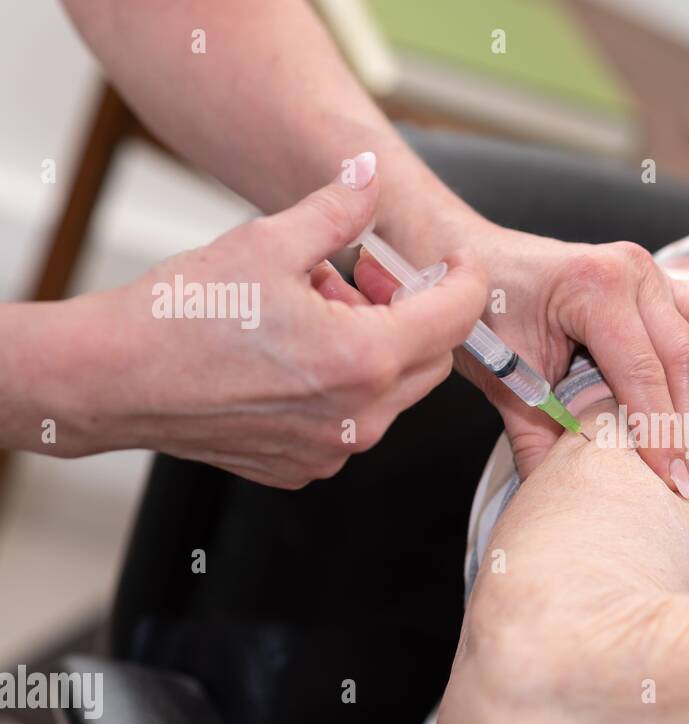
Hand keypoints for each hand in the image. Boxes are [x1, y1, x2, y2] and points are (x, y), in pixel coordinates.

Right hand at [61, 154, 485, 487]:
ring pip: (394, 392)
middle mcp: (359, 417)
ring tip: (314, 309)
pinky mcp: (306, 467)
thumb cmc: (181, 316)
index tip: (453, 262)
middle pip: (431, 358)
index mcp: (363, 360)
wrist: (113, 379)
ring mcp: (334, 450)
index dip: (462, 280)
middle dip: (410, 312)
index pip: (454, 318)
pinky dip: (345, 384)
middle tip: (359, 276)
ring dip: (375, 346)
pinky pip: (354, 421)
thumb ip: (337, 211)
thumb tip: (370, 177)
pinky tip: (297, 353)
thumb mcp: (267, 243)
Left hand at [355, 222, 688, 503]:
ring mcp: (655, 272)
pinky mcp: (665, 281)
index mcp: (593, 286)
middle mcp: (634, 272)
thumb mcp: (503, 379)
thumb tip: (560, 504)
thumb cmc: (486, 316)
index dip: (663, 434)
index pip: (643, 373)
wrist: (476, 259)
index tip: (675, 486)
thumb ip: (537, 437)